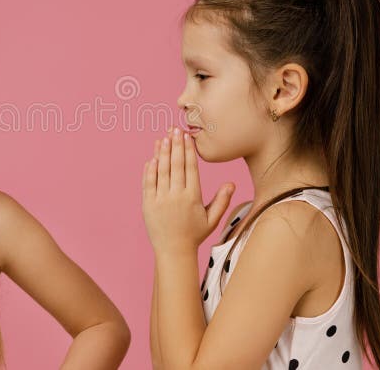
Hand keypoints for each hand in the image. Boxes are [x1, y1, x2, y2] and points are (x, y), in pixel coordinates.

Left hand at [142, 127, 235, 253]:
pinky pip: (148, 183)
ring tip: (163, 138)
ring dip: (162, 153)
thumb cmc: (194, 234)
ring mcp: (160, 199)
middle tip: (175, 129)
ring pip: (161, 171)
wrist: (173, 251)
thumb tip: (232, 183)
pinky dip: (149, 169)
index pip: (190, 168)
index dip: (188, 151)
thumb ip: (222, 200)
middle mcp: (176, 196)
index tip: (187, 136)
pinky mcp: (147, 204)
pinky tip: (152, 157)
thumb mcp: (212, 219)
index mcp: (192, 197)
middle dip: (175, 145)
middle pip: (175, 165)